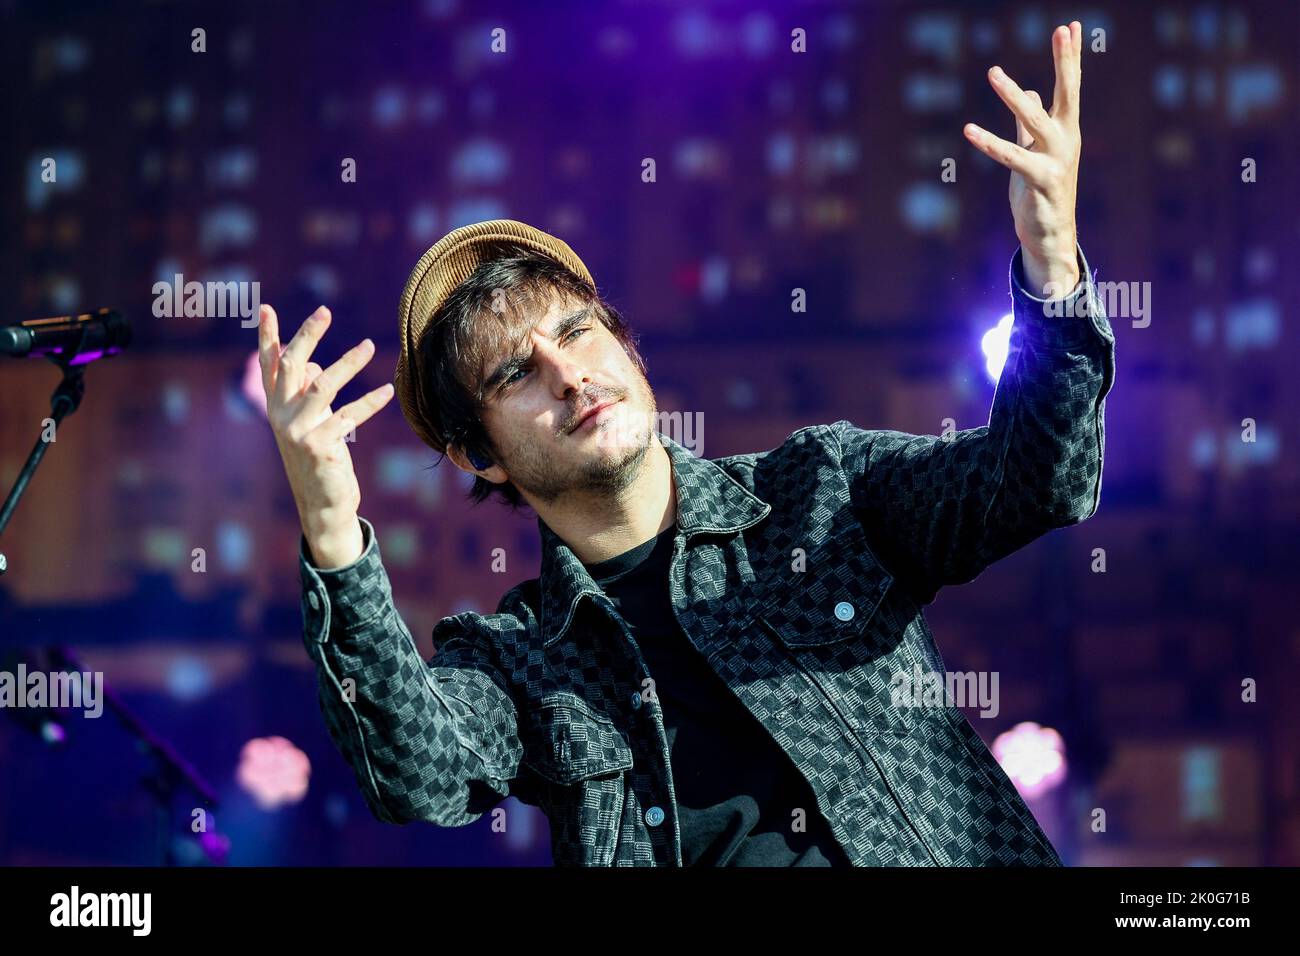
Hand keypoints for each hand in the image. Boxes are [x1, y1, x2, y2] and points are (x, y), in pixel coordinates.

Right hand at [258, 303, 393, 567]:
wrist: (322, 504)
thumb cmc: (319, 457)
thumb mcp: (310, 422)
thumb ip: (307, 392)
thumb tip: (316, 362)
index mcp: (276, 407)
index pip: (269, 365)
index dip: (267, 337)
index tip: (265, 307)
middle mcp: (280, 416)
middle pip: (291, 365)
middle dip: (306, 335)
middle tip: (324, 311)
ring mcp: (298, 432)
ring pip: (322, 385)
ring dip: (348, 362)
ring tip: (369, 345)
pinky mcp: (320, 446)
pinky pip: (349, 416)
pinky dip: (370, 402)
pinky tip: (387, 391)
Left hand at [964, 21, 1082, 295]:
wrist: (1049, 234)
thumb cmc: (1040, 191)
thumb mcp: (1034, 149)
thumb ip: (1028, 121)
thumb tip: (1029, 91)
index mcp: (1065, 131)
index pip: (1069, 87)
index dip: (1069, 58)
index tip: (1068, 27)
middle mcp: (1066, 141)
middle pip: (1067, 93)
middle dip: (1065, 62)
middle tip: (1061, 31)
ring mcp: (1056, 161)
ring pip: (1034, 121)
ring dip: (1012, 96)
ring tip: (993, 72)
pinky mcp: (1040, 181)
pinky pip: (1012, 157)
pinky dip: (990, 143)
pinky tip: (969, 129)